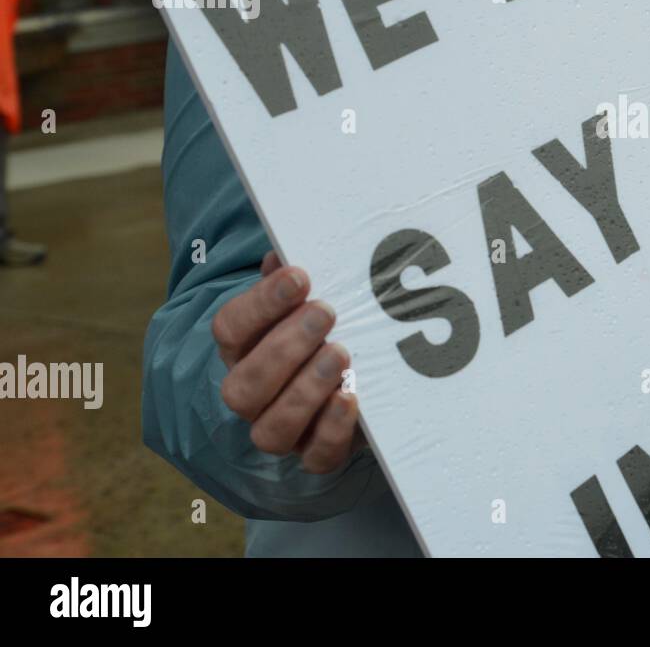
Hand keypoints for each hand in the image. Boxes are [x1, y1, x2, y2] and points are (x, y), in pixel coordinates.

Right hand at [213, 251, 359, 472]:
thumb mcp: (312, 300)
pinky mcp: (318, 455)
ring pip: (271, 430)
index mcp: (242, 351)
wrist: (359, 381)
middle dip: (284, 349)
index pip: (228, 329)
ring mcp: (282, 432)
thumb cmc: (327, 329)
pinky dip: (332, 430)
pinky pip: (315, 458)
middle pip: (242, 387)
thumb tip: (283, 253)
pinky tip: (351, 397)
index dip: (262, 303)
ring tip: (341, 353)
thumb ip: (294, 279)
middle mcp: (252, 396)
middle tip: (326, 313)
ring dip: (306, 391)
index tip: (300, 276)